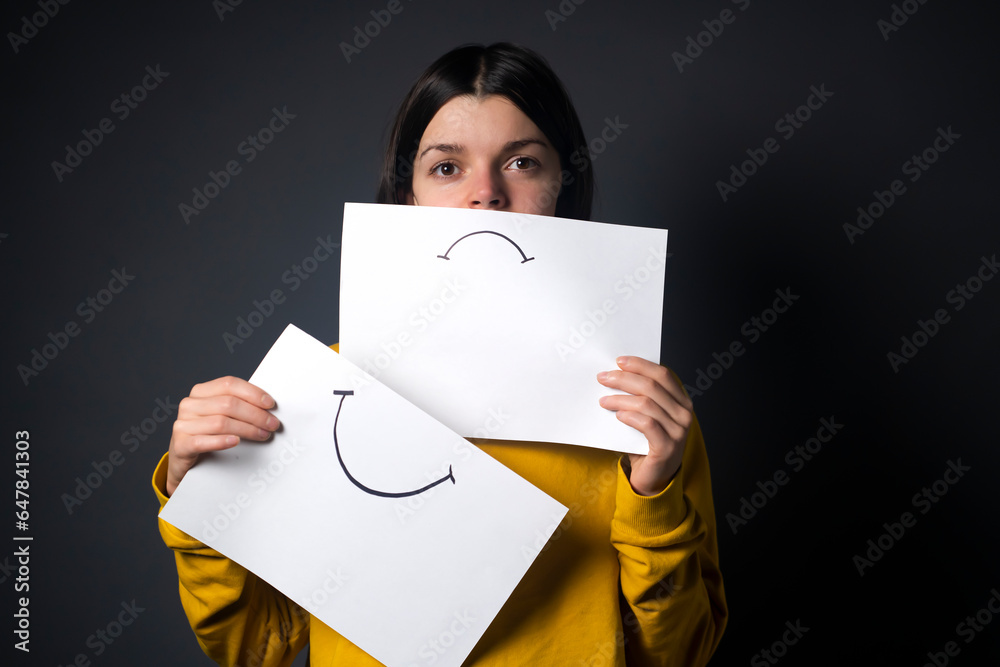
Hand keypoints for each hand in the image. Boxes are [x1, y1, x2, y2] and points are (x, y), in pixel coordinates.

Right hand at [165, 376, 279, 495]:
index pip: (229, 384)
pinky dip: (222, 441)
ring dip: (247, 429)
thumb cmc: (208, 434)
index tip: (270, 404)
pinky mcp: (180, 444)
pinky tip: (236, 441)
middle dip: (255, 414)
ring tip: (263, 435)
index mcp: (201, 392)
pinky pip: (203, 441)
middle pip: (229, 404)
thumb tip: (267, 407)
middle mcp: (190, 405)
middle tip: (272, 424)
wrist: (185, 459)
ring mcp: (183, 424)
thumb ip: (237, 406)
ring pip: (221, 422)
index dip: (252, 393)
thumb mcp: (220, 415)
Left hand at [597, 356, 693, 495]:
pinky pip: (647, 424)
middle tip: (603, 378)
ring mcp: (678, 431)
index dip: (640, 365)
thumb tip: (615, 375)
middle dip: (624, 378)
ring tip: (603, 400)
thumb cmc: (646, 444)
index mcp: (681, 401)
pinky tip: (618, 415)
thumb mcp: (646, 416)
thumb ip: (641, 397)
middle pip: (652, 386)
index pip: (663, 374)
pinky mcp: (668, 447)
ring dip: (620, 398)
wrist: (652, 478)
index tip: (619, 361)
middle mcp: (684, 414)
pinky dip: (630, 416)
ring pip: (647, 403)